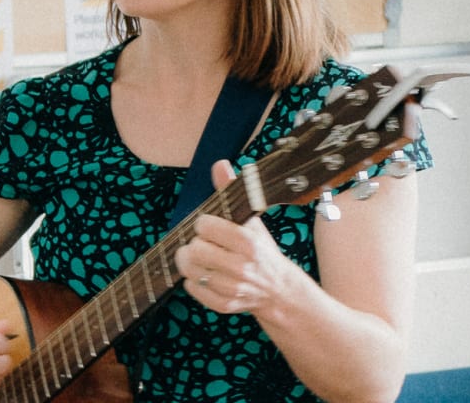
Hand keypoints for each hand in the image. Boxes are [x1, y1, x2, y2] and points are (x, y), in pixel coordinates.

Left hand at [174, 160, 302, 315]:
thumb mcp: (251, 220)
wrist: (279, 290)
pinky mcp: (225, 305)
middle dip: (195, 243)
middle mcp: (241, 266)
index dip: (203, 224)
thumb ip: (232, 192)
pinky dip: (194, 281)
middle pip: (195, 249)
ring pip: (190, 270)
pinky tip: (205, 275)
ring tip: (201, 257)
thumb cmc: (262, 251)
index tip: (209, 226)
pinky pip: (194, 289)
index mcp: (248, 242)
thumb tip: (220, 164)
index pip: (205, 226)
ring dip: (191, 262)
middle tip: (203, 243)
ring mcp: (232, 288)